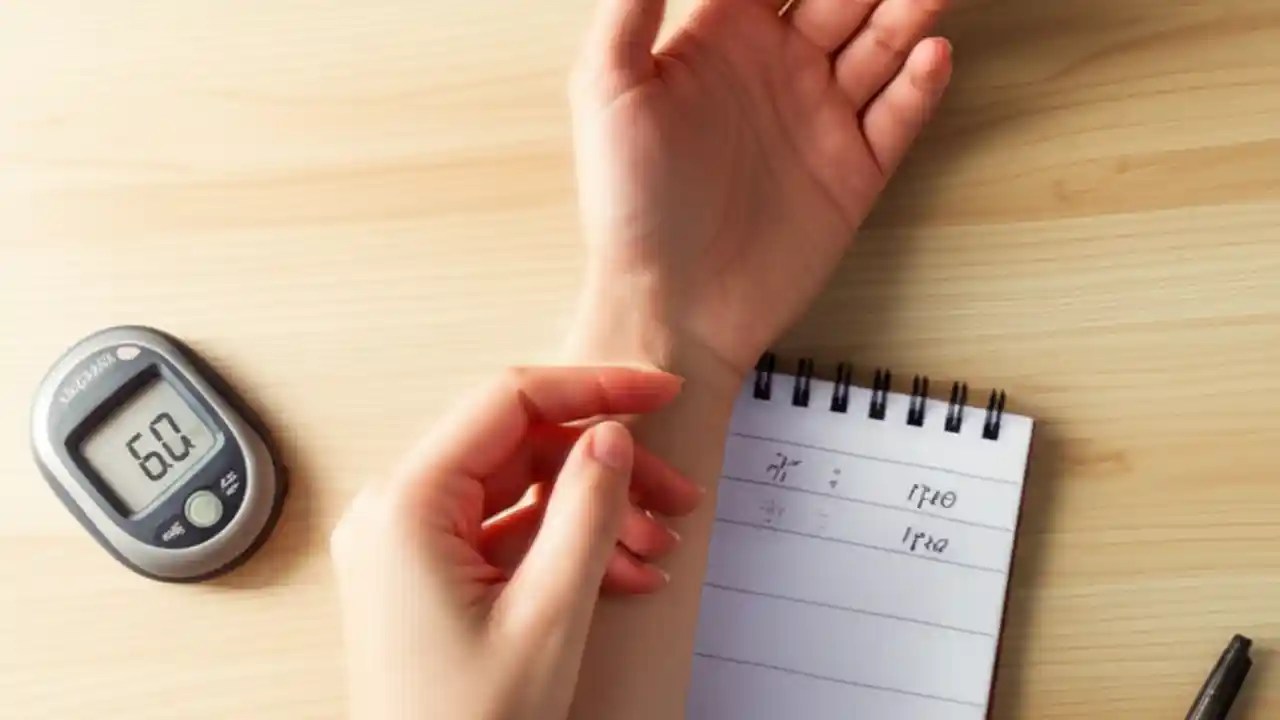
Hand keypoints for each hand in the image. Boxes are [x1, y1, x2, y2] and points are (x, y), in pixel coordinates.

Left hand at [330, 368, 700, 719]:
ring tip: (657, 547)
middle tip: (677, 496)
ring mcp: (412, 546)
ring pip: (520, 492)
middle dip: (605, 469)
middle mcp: (398, 513)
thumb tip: (609, 436)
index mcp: (407, 506)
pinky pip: (506, 535)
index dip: (592, 389)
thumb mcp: (547, 615)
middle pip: (520, 448)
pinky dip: (566, 548)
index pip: (508, 403)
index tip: (659, 392)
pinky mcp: (431, 576)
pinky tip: (625, 572)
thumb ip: (584, 513)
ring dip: (595, 513)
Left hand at [570, 0, 952, 378]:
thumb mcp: (608, 91)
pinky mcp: (851, 174)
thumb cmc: (629, 204)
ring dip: (908, 10)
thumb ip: (631, 9)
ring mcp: (818, 120)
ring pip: (879, 45)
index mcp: (722, 41)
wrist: (672, 306)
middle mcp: (777, 71)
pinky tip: (932, 53)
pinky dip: (921, 84)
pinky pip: (899, 118)